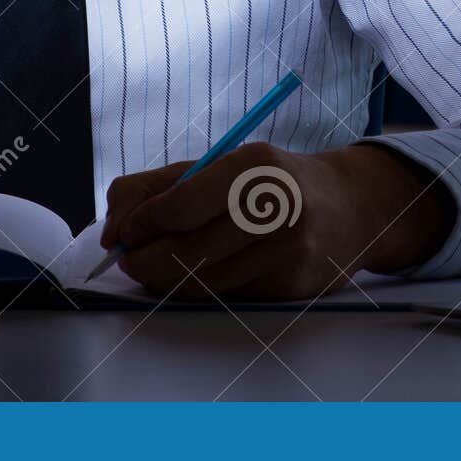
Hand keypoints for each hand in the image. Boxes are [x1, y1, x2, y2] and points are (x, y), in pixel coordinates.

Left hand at [98, 141, 455, 300]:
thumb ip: (160, 187)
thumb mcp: (220, 166)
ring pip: (203, 281)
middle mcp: (275, 207)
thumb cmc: (268, 183)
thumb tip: (113, 227)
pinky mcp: (291, 286)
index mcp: (252, 165)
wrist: (347, 208)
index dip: (139, 224)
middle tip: (126, 260)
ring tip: (152, 269)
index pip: (179, 205)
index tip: (120, 233)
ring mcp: (287, 251)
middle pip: (187, 249)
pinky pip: (226, 295)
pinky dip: (199, 289)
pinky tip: (192, 276)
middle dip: (144, 260)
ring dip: (165, 281)